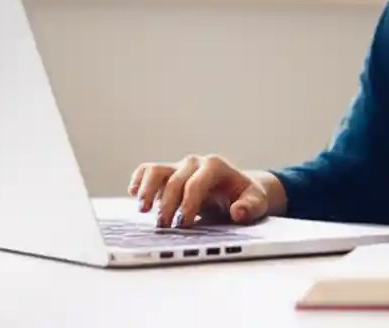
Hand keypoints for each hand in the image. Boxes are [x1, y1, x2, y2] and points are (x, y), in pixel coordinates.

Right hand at [128, 154, 270, 227]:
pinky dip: (139, 180)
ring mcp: (179, 166)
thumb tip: (237, 212)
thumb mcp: (256, 202)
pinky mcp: (168, 173)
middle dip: (167, 204)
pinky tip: (133, 193)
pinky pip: (148, 170)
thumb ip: (250, 207)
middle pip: (174, 180)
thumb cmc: (244, 196)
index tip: (183, 223)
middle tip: (164, 226)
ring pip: (156, 170)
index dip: (187, 203)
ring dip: (146, 189)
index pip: (196, 183)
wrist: (236, 189)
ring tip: (142, 209)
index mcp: (215, 166)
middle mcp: (194, 162)